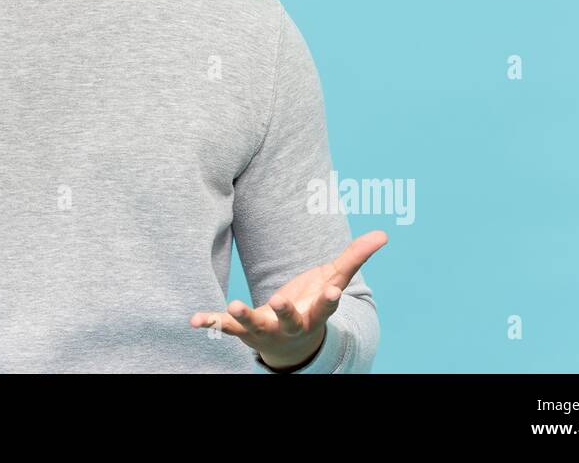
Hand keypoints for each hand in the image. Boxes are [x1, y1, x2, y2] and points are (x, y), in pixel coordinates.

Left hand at [189, 229, 387, 370]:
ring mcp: (265, 330)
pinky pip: (225, 328)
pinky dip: (211, 323)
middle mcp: (291, 326)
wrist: (292, 345)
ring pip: (254, 326)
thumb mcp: (334, 282)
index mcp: (315, 313)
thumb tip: (384, 234)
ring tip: (233, 304)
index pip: (325, 309)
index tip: (333, 293)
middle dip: (285, 312)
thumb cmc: (314, 305)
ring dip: (242, 317)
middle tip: (278, 302)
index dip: (329, 302)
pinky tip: (194, 319)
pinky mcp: (243, 330)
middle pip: (289, 320)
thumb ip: (355, 258)